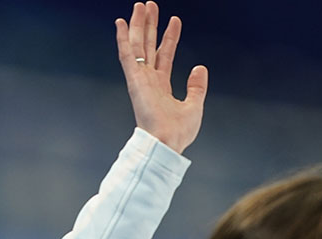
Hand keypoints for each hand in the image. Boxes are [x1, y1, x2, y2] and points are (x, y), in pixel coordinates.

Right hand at [115, 2, 207, 154]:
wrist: (166, 143)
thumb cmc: (178, 133)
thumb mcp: (195, 106)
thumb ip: (197, 87)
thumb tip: (200, 68)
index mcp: (161, 87)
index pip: (165, 55)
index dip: (170, 37)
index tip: (174, 20)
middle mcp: (148, 80)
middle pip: (148, 46)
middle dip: (150, 25)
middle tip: (150, 5)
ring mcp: (140, 79)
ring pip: (137, 46)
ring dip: (138, 25)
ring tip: (140, 5)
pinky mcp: (134, 80)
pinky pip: (127, 55)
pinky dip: (123, 39)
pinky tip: (121, 23)